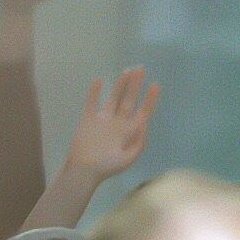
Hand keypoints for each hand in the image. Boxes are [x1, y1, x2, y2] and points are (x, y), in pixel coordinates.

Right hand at [63, 67, 158, 182]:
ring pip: (113, 98)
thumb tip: (144, 122)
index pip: (143, 111)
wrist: (84, 170)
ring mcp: (103, 119)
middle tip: (141, 69)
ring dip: (119, 84)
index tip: (155, 85)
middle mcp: (118, 122)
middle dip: (135, 85)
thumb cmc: (108, 166)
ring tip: (127, 70)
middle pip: (129, 100)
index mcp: (130, 131)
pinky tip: (99, 80)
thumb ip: (139, 140)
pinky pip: (92, 102)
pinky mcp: (88, 118)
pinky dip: (95, 92)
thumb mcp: (130, 157)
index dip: (149, 99)